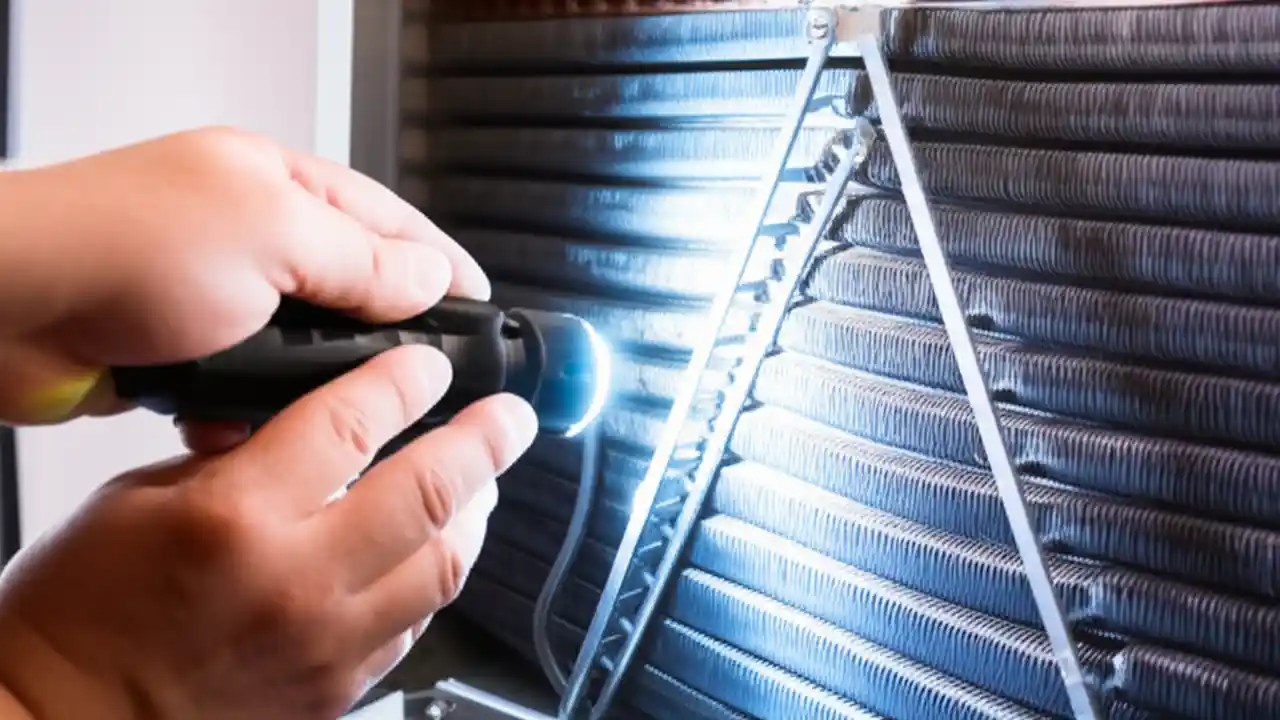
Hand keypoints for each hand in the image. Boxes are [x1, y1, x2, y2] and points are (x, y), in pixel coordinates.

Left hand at [0, 126, 489, 424]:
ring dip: (308, 386)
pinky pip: (246, 393)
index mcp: (278, 184)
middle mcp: (250, 235)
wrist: (5, 311)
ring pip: (301, 354)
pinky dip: (251, 413)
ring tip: (328, 410)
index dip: (442, 266)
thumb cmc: (116, 246)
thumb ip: (362, 261)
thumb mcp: (272, 236)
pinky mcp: (184, 353)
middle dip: (378, 337)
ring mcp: (215, 297)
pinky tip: (249, 424)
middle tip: (423, 378)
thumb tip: (430, 278)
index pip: (390, 223)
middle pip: (351, 292)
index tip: (484, 308)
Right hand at [0, 346, 537, 718]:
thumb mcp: (140, 496)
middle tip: (510, 417)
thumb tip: (313, 429)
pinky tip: (439, 550)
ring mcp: (327, 643)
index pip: (353, 423)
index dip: (406, 382)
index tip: (429, 366)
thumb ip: (240, 457)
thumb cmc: (81, 613)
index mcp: (237, 516)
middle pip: (430, 493)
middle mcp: (296, 581)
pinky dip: (436, 577)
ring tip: (486, 479)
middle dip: (485, 441)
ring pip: (445, 564)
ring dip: (477, 512)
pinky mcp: (337, 690)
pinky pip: (416, 623)